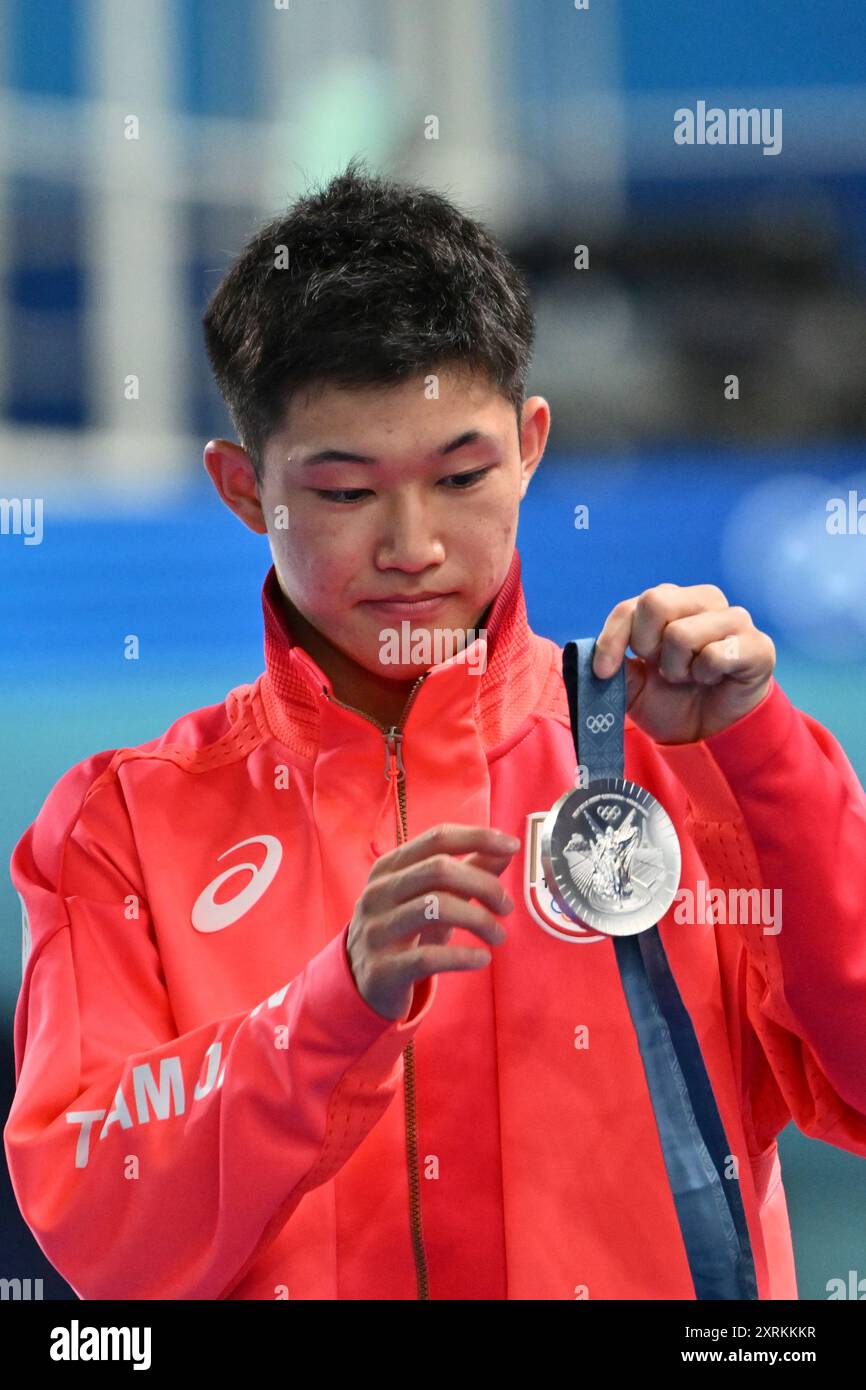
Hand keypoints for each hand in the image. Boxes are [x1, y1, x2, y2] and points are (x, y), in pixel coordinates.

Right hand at [346, 824, 519, 1020]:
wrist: (363, 983)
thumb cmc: (405, 931)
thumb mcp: (431, 897)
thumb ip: (466, 871)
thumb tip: (505, 848)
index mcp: (389, 868)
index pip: (437, 838)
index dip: (478, 837)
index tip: (512, 845)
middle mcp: (378, 893)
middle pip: (439, 870)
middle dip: (484, 884)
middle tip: (507, 906)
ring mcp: (377, 930)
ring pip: (436, 908)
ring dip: (479, 920)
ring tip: (498, 935)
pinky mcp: (382, 968)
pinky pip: (428, 957)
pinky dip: (463, 957)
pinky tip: (482, 959)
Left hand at [592, 583, 775, 743]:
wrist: (709, 736)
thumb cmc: (672, 702)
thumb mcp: (632, 687)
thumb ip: (614, 666)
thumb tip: (595, 657)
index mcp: (671, 603)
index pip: (631, 606)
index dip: (612, 639)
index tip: (604, 672)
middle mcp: (704, 601)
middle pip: (655, 601)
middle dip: (647, 647)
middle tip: (662, 670)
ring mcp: (734, 619)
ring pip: (682, 633)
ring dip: (677, 668)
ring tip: (691, 678)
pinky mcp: (757, 645)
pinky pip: (715, 654)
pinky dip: (706, 676)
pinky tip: (714, 680)